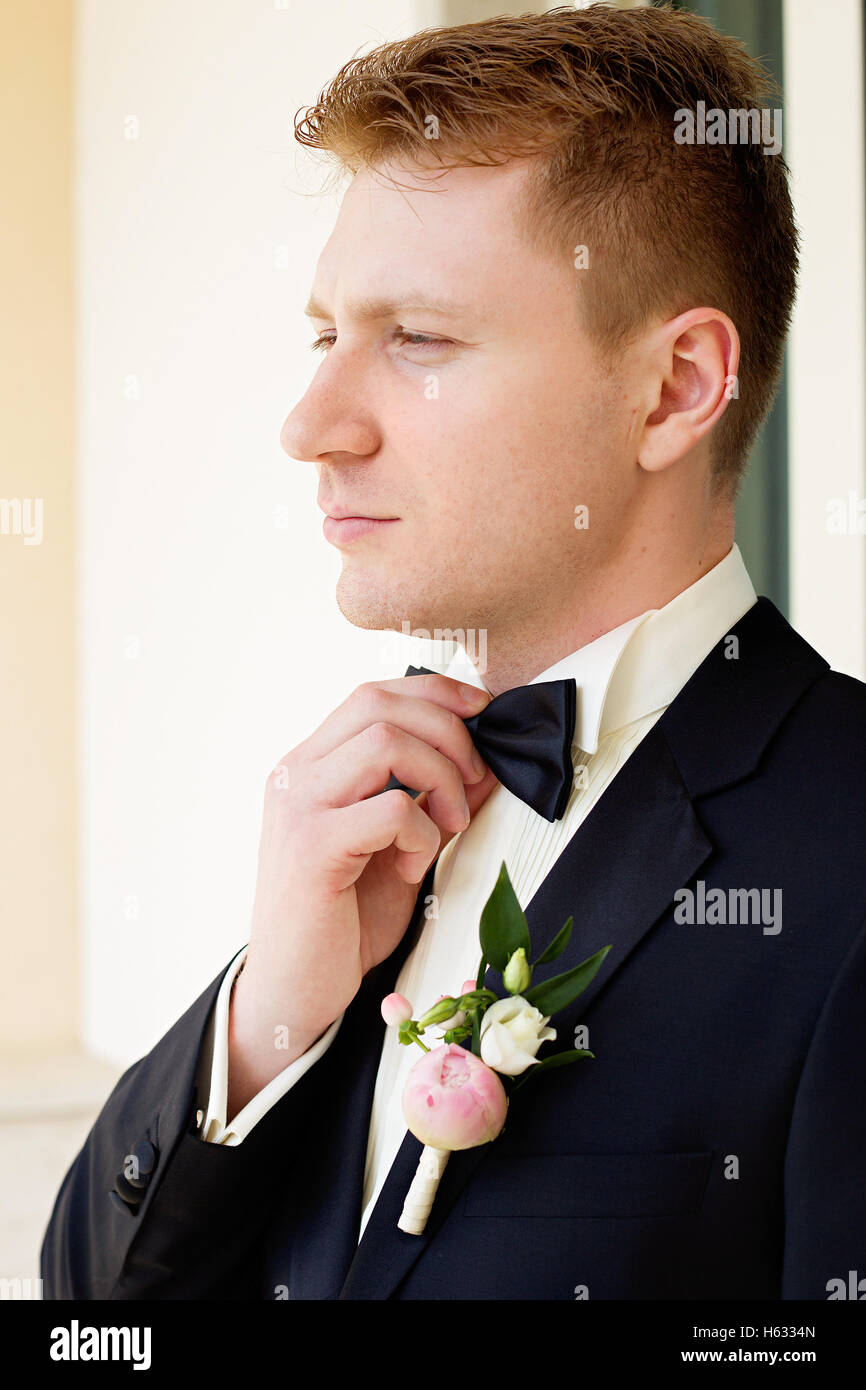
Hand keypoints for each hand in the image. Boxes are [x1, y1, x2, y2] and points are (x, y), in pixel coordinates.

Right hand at [226, 673, 498, 1115]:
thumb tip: (485, 763)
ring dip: (442, 778)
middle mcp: (296, 774)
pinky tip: (414, 867)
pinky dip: (423, 832)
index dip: (435, 692)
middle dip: (449, 732)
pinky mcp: (313, 847)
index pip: (373, 694)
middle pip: (381, 704)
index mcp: (310, 765)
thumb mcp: (400, 849)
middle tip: (476, 780)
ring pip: (387, 743)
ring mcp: (299, 807)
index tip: (482, 712)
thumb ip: (433, 801)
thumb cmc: (343, 921)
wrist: (295, 989)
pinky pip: (392, 809)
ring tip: (449, 825)